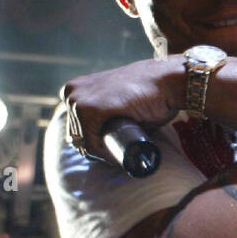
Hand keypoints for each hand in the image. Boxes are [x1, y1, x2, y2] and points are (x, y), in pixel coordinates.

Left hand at [61, 56, 182, 165]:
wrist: (165, 81)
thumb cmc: (148, 91)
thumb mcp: (119, 99)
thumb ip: (107, 111)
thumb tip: (106, 135)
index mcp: (76, 88)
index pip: (75, 127)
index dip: (93, 144)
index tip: (113, 150)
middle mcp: (71, 92)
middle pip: (76, 136)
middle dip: (96, 149)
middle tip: (119, 154)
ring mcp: (77, 100)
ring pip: (83, 142)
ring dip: (101, 153)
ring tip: (122, 153)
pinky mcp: (88, 109)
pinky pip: (91, 143)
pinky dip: (102, 154)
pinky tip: (117, 156)